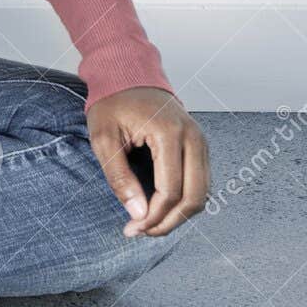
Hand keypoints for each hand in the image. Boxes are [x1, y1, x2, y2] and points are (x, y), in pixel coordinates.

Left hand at [87, 87, 209, 237]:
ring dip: (179, 215)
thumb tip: (138, 214)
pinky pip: (201, 182)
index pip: (171, 190)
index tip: (132, 229)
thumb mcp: (103, 138)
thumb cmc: (113, 103)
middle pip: (195, 198)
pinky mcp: (200, 146)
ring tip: (149, 222)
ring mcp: (200, 140)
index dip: (153, 217)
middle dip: (169, 222)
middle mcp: (193, 137)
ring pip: (203, 194)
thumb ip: (119, 177)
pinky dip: (185, 201)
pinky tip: (160, 206)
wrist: (128, 75)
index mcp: (169, 132)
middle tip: (142, 231)